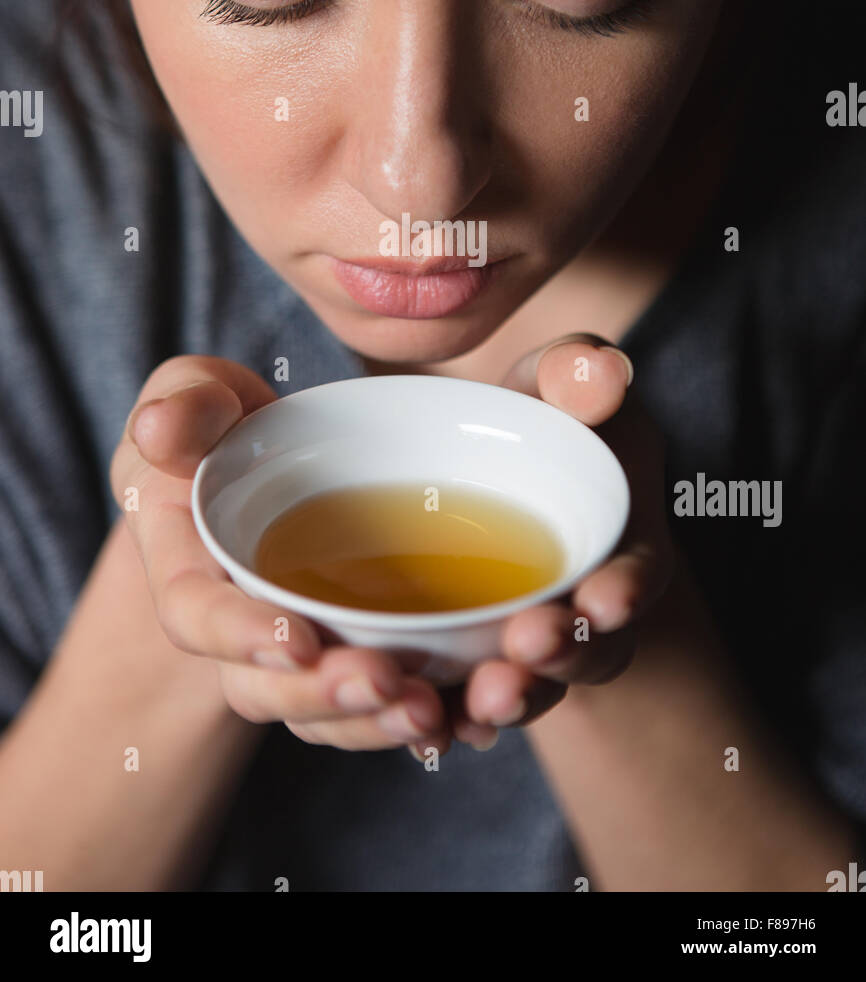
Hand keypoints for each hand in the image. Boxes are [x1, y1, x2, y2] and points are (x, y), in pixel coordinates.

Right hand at [110, 356, 453, 754]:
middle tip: (386, 682)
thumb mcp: (195, 395)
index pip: (195, 614)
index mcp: (188, 567)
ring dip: (377, 722)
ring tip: (435, 711)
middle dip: (322, 694)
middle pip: (265, 688)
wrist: (272, 457)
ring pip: (325, 713)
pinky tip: (474, 712)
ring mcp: (300, 651)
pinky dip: (428, 716)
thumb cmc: (222, 423)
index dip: (238, 634)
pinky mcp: (356, 654)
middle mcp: (238, 629)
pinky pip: (380, 706)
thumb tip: (160, 428)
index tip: (296, 640)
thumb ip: (183, 405)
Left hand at [445, 333, 674, 748]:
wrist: (492, 462)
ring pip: (531, 686)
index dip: (626, 591)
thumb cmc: (540, 415)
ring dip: (507, 700)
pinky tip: (425, 730)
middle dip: (561, 658)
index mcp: (625, 540)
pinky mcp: (479, 662)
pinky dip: (451, 721)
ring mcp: (535, 642)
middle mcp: (588, 606)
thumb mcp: (563, 382)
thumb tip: (601, 372)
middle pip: (587, 649)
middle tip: (523, 654)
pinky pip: (469, 704)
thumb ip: (581, 374)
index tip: (603, 601)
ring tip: (473, 706)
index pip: (636, 573)